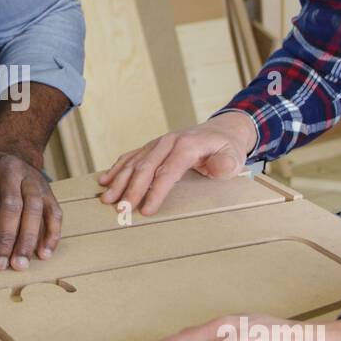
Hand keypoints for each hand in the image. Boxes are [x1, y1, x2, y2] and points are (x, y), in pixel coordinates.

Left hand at [0, 149, 61, 270]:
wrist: (4, 156)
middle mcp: (10, 170)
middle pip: (11, 205)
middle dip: (6, 238)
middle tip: (0, 265)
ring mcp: (32, 179)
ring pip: (35, 208)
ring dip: (29, 239)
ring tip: (21, 264)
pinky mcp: (47, 190)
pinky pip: (54, 212)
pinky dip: (52, 234)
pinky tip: (44, 254)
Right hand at [98, 111, 256, 215]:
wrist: (222, 130)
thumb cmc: (227, 148)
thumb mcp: (235, 156)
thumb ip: (226, 164)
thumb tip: (216, 169)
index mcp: (188, 145)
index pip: (167, 171)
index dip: (155, 192)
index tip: (146, 210)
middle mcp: (169, 142)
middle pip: (145, 167)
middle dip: (130, 190)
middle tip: (120, 209)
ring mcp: (158, 143)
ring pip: (134, 162)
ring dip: (119, 181)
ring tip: (107, 198)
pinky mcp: (152, 147)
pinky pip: (131, 156)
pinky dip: (117, 168)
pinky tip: (105, 180)